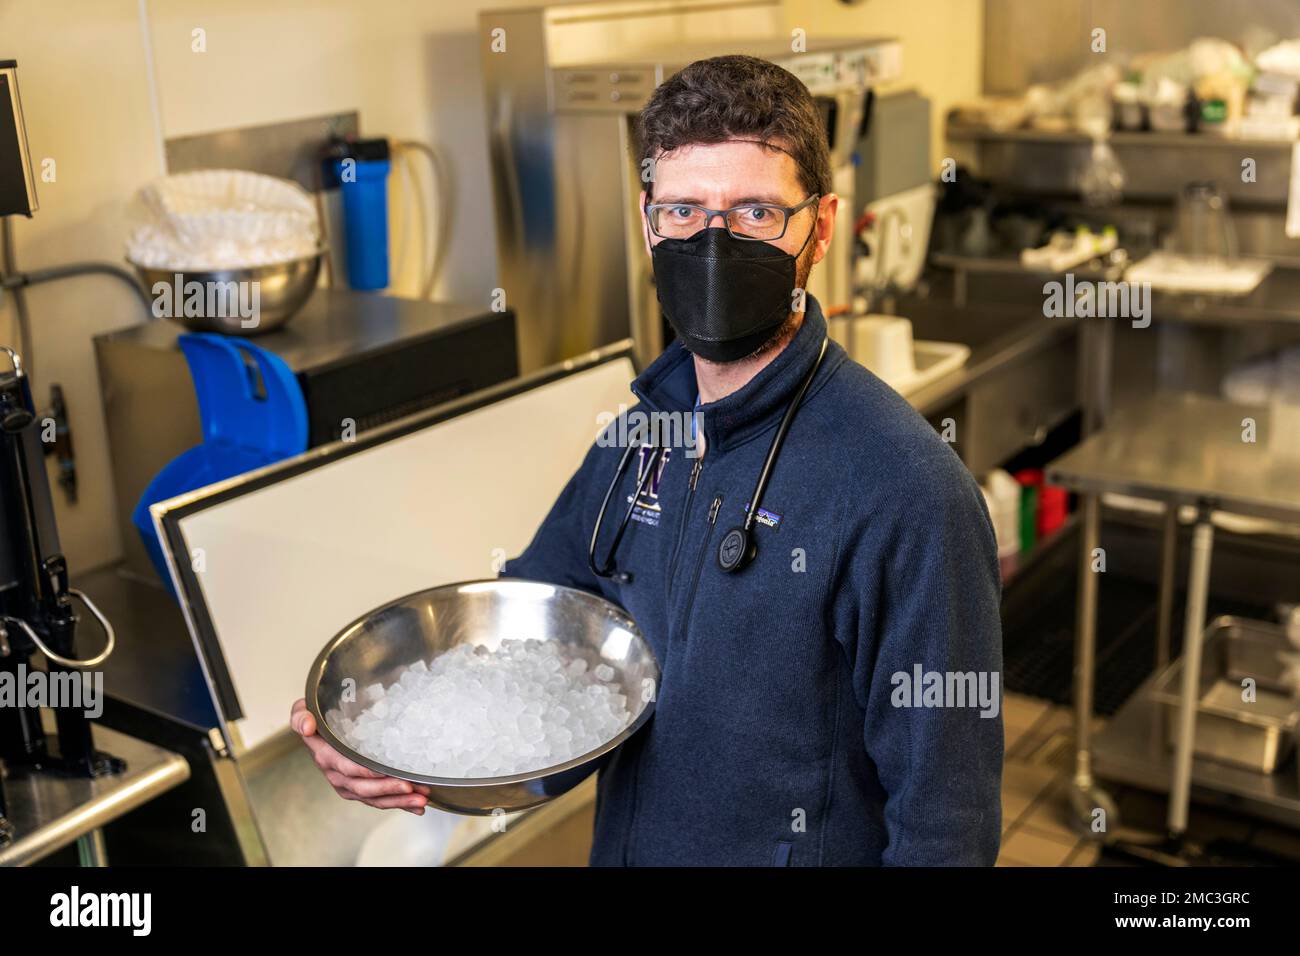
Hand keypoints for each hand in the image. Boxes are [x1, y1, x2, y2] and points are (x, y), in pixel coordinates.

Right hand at [290, 698, 429, 814]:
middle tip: (411, 787)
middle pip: (363, 787)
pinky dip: (399, 805)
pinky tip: (417, 807)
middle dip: (388, 789)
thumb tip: (307, 725)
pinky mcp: (359, 789)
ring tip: (420, 800)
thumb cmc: (317, 717)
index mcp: (325, 757)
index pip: (346, 767)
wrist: (318, 728)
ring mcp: (348, 785)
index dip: (365, 771)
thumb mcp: (303, 710)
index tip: (384, 771)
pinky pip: (379, 800)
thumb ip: (301, 716)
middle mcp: (336, 775)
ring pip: (373, 798)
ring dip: (398, 801)